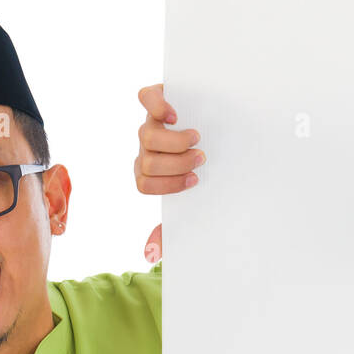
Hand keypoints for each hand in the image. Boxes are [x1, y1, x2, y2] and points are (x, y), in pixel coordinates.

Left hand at [135, 82, 205, 261]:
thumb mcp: (189, 195)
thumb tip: (150, 255)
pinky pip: (146, 98)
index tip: (194, 182)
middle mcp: (146, 149)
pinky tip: (175, 114)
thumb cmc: (197, 166)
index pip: (143, 185)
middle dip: (175, 165)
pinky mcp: (157, 97)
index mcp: (148, 172)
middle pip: (145, 162)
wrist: (210, 121)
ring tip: (196, 138)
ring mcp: (150, 123)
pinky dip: (158, 106)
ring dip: (175, 142)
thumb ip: (170, 225)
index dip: (167, 186)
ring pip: (147, 137)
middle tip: (201, 159)